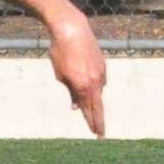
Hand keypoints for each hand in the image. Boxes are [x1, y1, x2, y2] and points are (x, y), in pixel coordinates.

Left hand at [49, 15, 106, 136]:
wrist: (71, 29)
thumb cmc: (60, 52)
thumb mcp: (60, 74)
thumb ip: (70, 92)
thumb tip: (76, 107)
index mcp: (83, 85)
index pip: (89, 109)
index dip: (91, 122)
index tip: (96, 134)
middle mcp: (95, 80)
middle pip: (98, 105)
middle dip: (98, 120)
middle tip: (100, 134)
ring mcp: (101, 71)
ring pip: (98, 92)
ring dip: (94, 102)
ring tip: (92, 114)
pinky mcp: (102, 64)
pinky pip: (100, 81)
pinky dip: (95, 88)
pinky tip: (90, 90)